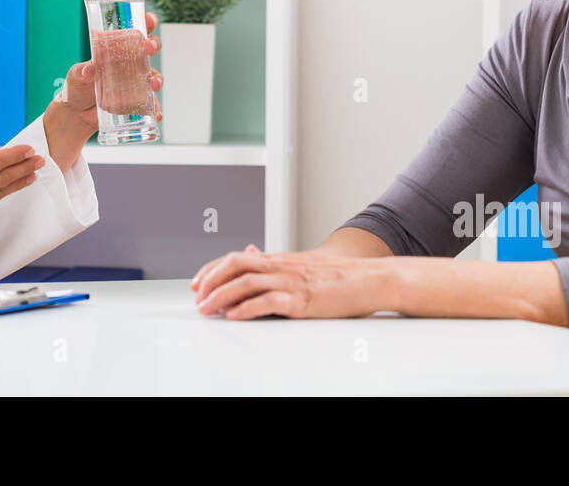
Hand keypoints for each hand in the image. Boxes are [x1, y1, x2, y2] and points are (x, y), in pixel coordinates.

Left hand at [52, 11, 163, 138]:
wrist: (76, 115)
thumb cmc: (77, 88)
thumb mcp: (75, 76)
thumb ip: (80, 71)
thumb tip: (88, 70)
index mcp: (116, 49)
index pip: (135, 30)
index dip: (146, 22)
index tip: (149, 20)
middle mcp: (129, 63)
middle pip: (149, 49)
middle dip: (153, 45)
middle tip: (149, 47)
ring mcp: (135, 82)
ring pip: (153, 75)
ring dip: (157, 78)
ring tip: (153, 84)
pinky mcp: (136, 101)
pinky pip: (150, 102)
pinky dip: (155, 106)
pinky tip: (156, 111)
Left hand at [189, 244, 393, 318]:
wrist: (371, 278)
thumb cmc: (340, 276)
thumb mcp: (302, 265)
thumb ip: (275, 263)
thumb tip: (250, 252)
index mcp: (280, 260)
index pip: (237, 258)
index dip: (213, 269)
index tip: (197, 283)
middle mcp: (282, 267)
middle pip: (236, 264)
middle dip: (211, 280)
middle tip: (197, 297)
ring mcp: (292, 282)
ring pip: (247, 282)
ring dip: (222, 296)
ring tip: (207, 309)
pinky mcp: (303, 299)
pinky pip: (269, 301)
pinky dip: (248, 308)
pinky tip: (235, 316)